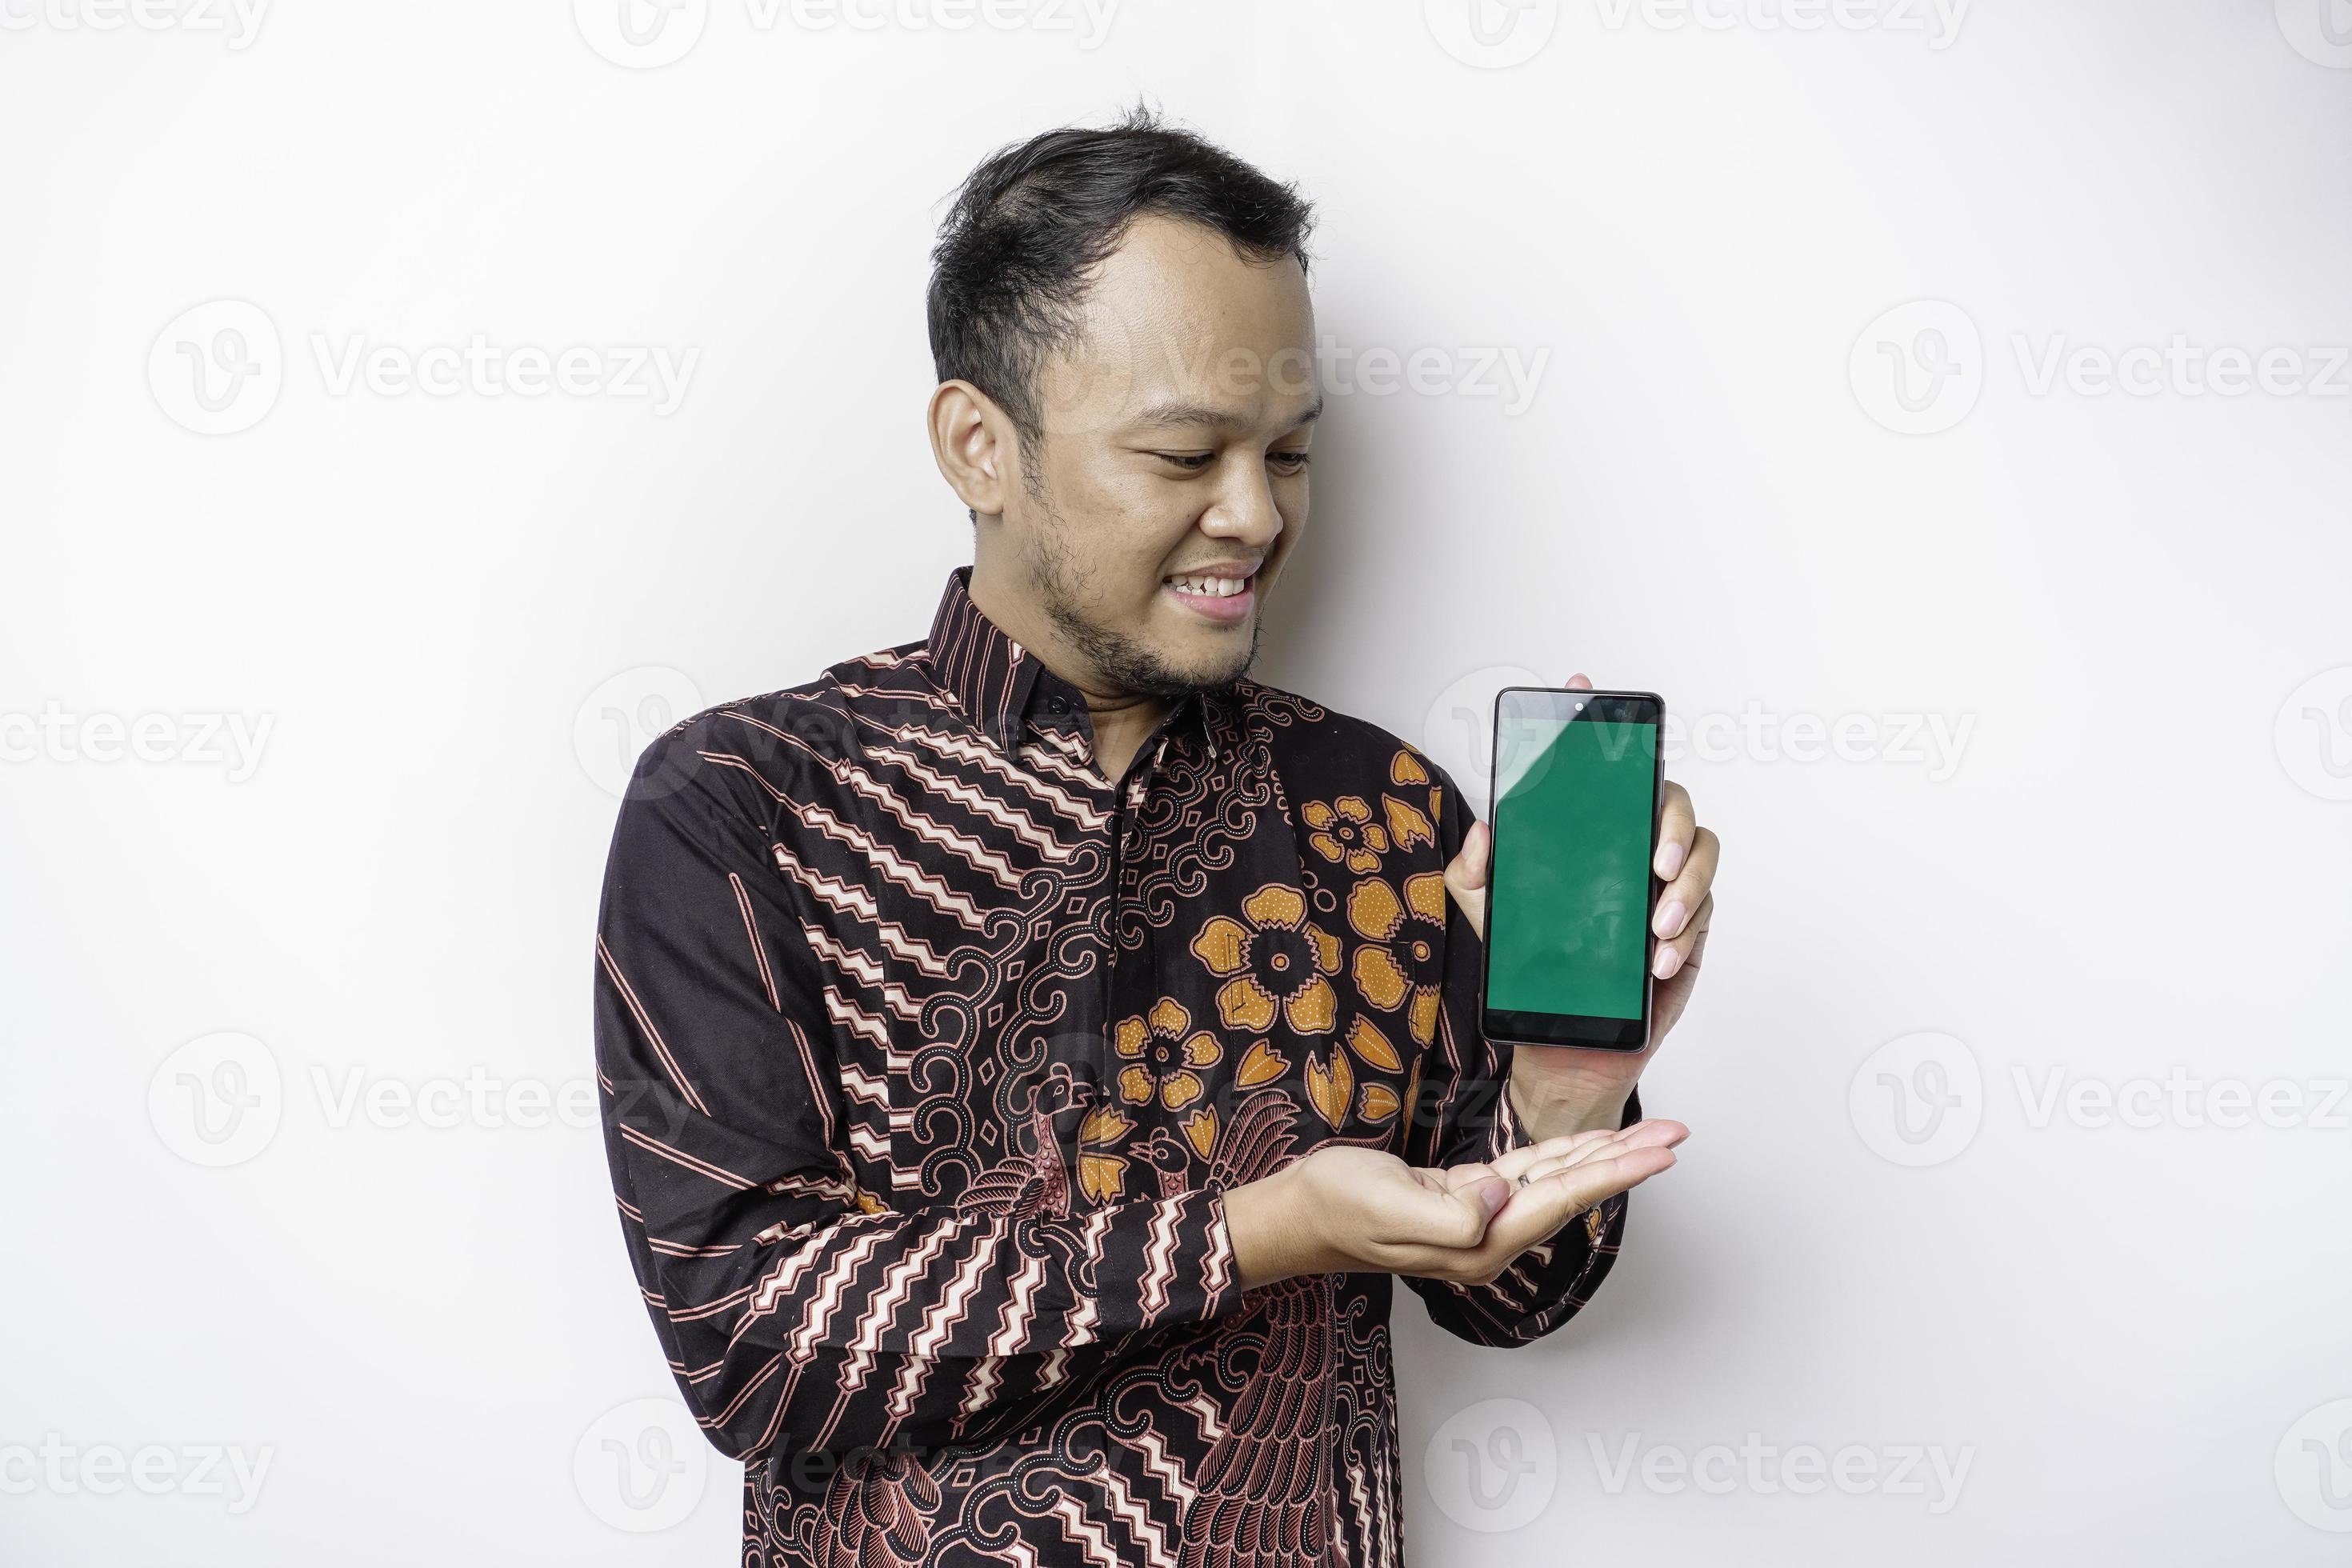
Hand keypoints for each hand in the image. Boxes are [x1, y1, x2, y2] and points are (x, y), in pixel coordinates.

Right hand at [1223, 1123, 1686, 1290]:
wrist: (1299, 1213)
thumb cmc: (1336, 1209)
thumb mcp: (1389, 1208)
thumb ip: (1450, 1212)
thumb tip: (1500, 1195)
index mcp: (1479, 1245)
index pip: (1563, 1201)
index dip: (1615, 1172)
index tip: (1660, 1152)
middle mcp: (1489, 1236)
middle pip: (1574, 1192)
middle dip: (1627, 1162)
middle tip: (1676, 1136)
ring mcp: (1479, 1217)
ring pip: (1556, 1180)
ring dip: (1603, 1155)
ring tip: (1650, 1136)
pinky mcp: (1465, 1196)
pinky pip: (1527, 1172)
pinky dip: (1562, 1153)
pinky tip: (1588, 1143)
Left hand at [1439, 672, 1715, 1129]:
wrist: (1566, 1047)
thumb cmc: (1535, 970)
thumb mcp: (1491, 919)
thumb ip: (1474, 875)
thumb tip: (1484, 830)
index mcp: (1590, 837)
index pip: (1601, 773)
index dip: (1596, 726)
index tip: (1582, 688)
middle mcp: (1632, 850)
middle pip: (1670, 801)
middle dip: (1671, 820)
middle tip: (1655, 858)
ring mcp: (1665, 886)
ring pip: (1702, 854)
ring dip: (1687, 887)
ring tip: (1655, 927)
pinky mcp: (1689, 930)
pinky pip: (1704, 914)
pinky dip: (1685, 933)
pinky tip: (1658, 960)